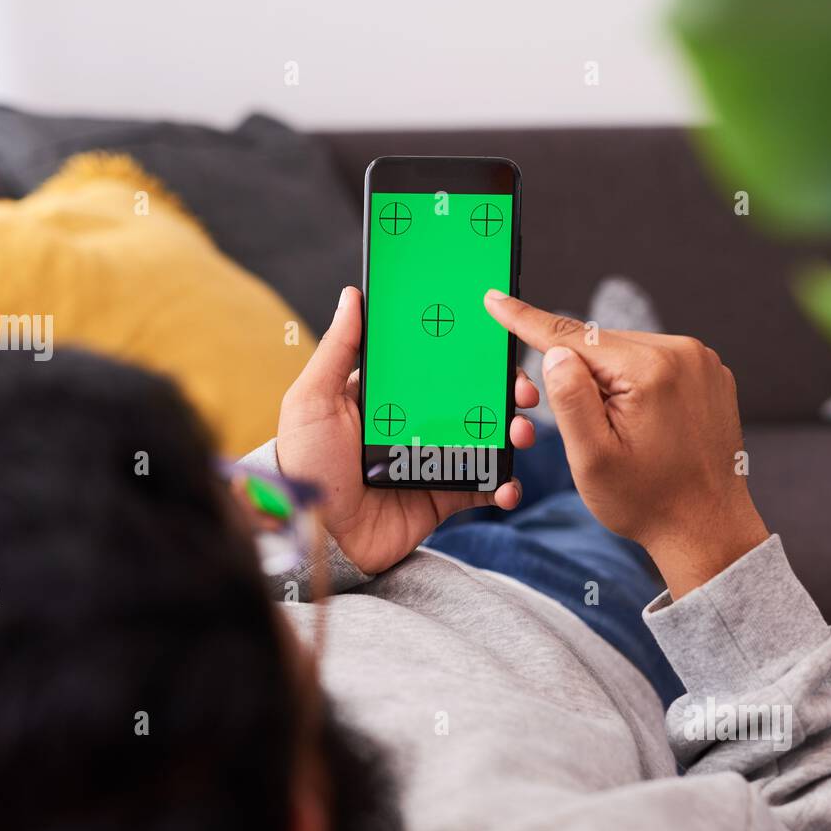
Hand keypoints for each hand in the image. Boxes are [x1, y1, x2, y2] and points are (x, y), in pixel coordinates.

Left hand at [277, 287, 538, 574]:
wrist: (316, 535)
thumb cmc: (306, 463)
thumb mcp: (313, 399)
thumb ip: (338, 349)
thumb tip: (351, 296)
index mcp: (388, 395)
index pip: (437, 364)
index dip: (470, 353)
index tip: (497, 342)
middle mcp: (415, 422)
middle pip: (472, 397)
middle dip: (506, 391)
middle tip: (524, 392)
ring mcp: (432, 458)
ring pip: (486, 438)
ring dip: (513, 432)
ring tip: (521, 434)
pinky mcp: (442, 496)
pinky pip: (483, 486)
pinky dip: (504, 485)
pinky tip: (508, 485)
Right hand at [484, 290, 767, 598]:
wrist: (707, 528)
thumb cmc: (647, 501)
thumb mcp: (592, 458)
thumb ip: (569, 399)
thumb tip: (554, 351)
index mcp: (650, 370)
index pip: (573, 337)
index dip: (526, 320)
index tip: (495, 299)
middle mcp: (682, 353)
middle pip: (602, 346)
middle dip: (579, 374)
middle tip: (585, 429)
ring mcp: (702, 361)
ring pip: (627, 354)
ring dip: (609, 381)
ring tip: (622, 434)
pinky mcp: (710, 374)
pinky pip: (655, 364)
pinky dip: (635, 384)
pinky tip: (642, 424)